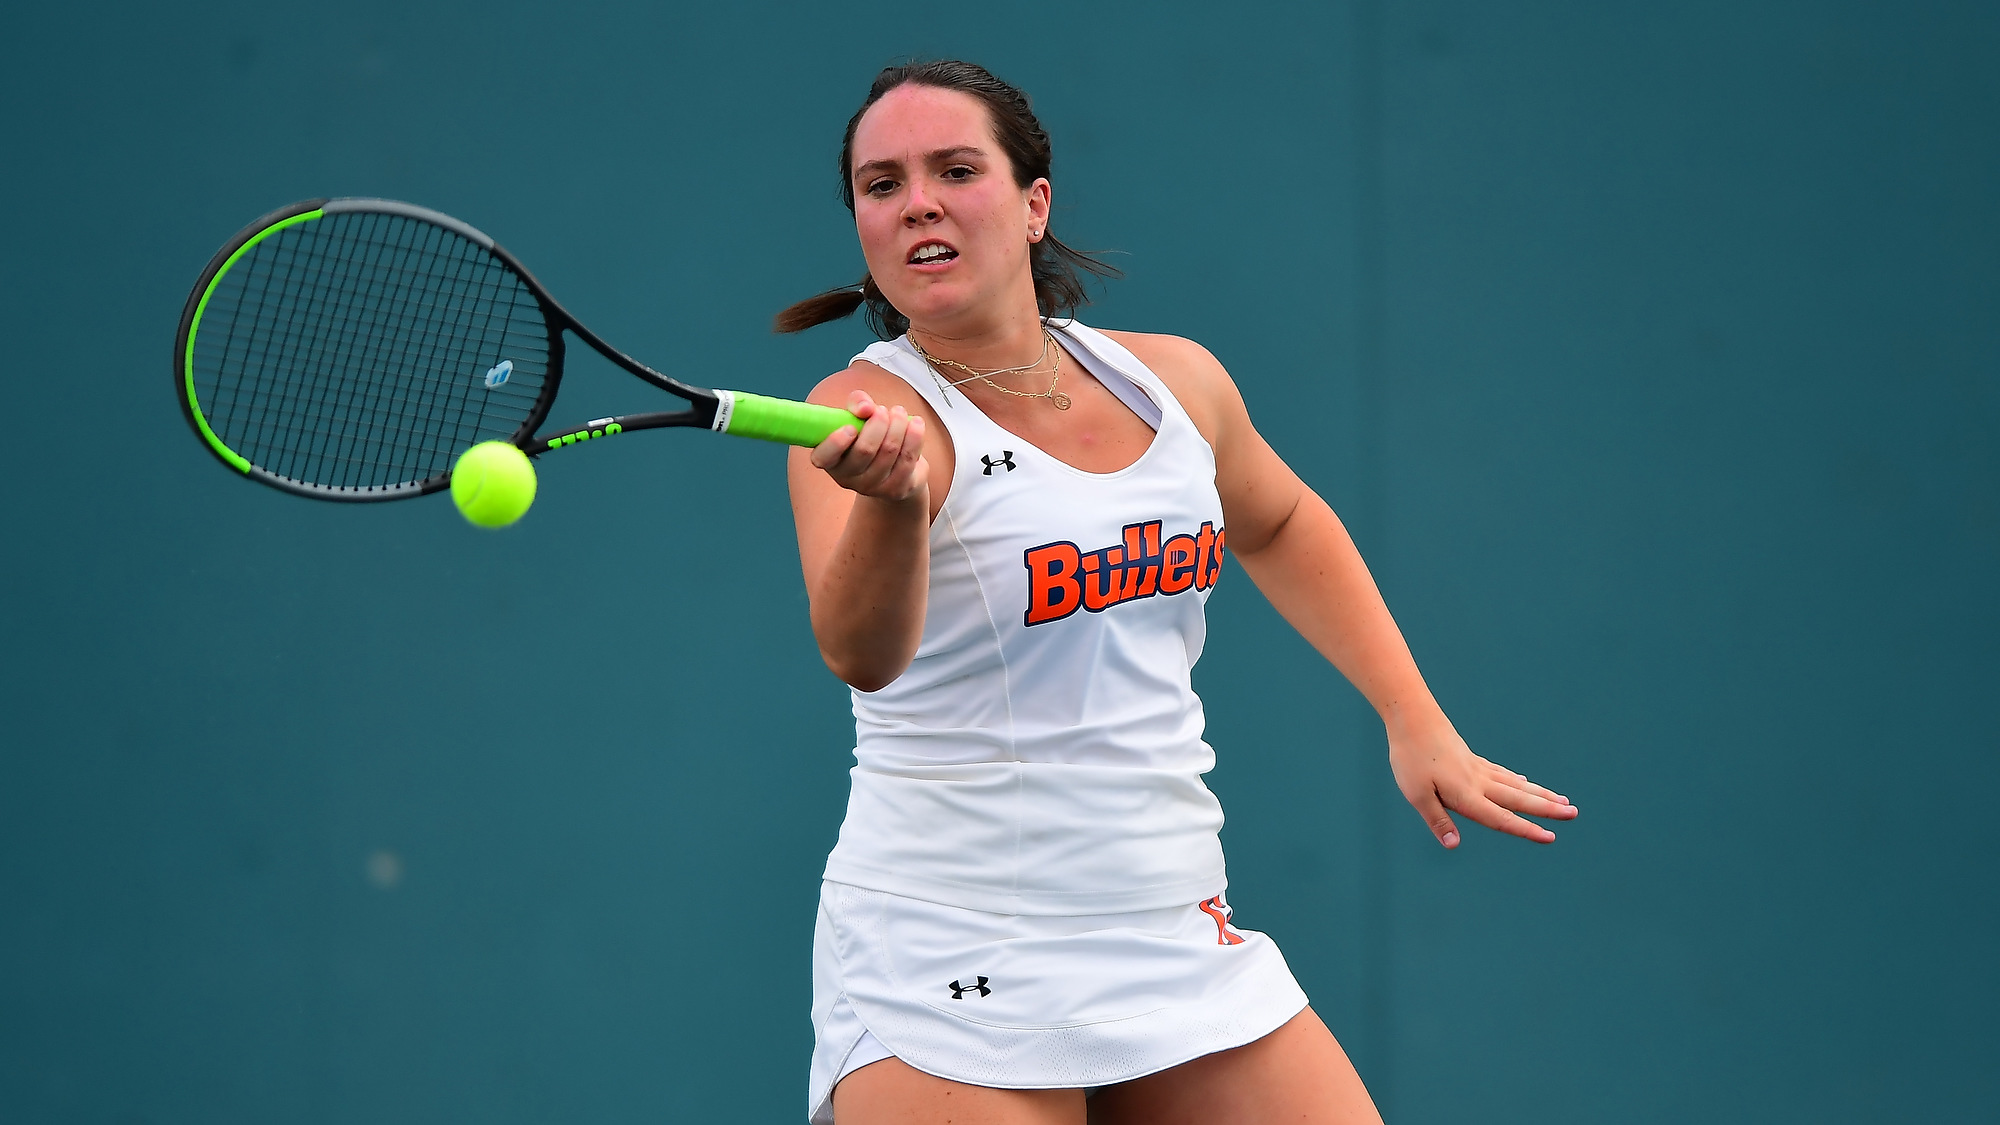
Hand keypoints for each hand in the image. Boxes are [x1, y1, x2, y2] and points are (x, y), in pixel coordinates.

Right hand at [809, 390, 927, 503]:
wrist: (894, 467)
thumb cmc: (869, 436)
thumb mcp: (857, 417)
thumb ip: (856, 403)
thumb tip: (866, 408)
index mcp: (830, 460)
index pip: (823, 457)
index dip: (835, 443)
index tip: (851, 427)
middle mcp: (847, 478)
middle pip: (864, 450)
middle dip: (878, 423)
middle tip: (883, 410)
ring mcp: (872, 487)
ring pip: (889, 450)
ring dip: (898, 424)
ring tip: (898, 412)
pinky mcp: (896, 489)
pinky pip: (907, 458)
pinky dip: (914, 436)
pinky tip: (916, 423)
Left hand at [1386, 711, 1576, 847]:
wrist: (1412, 718)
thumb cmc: (1410, 758)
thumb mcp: (1416, 794)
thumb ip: (1437, 820)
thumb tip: (1454, 845)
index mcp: (1466, 794)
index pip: (1501, 818)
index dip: (1526, 830)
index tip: (1551, 837)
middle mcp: (1478, 782)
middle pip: (1518, 799)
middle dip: (1547, 809)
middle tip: (1574, 813)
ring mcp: (1478, 769)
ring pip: (1516, 785)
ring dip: (1540, 794)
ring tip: (1563, 801)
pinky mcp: (1472, 759)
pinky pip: (1501, 773)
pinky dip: (1517, 781)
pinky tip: (1526, 782)